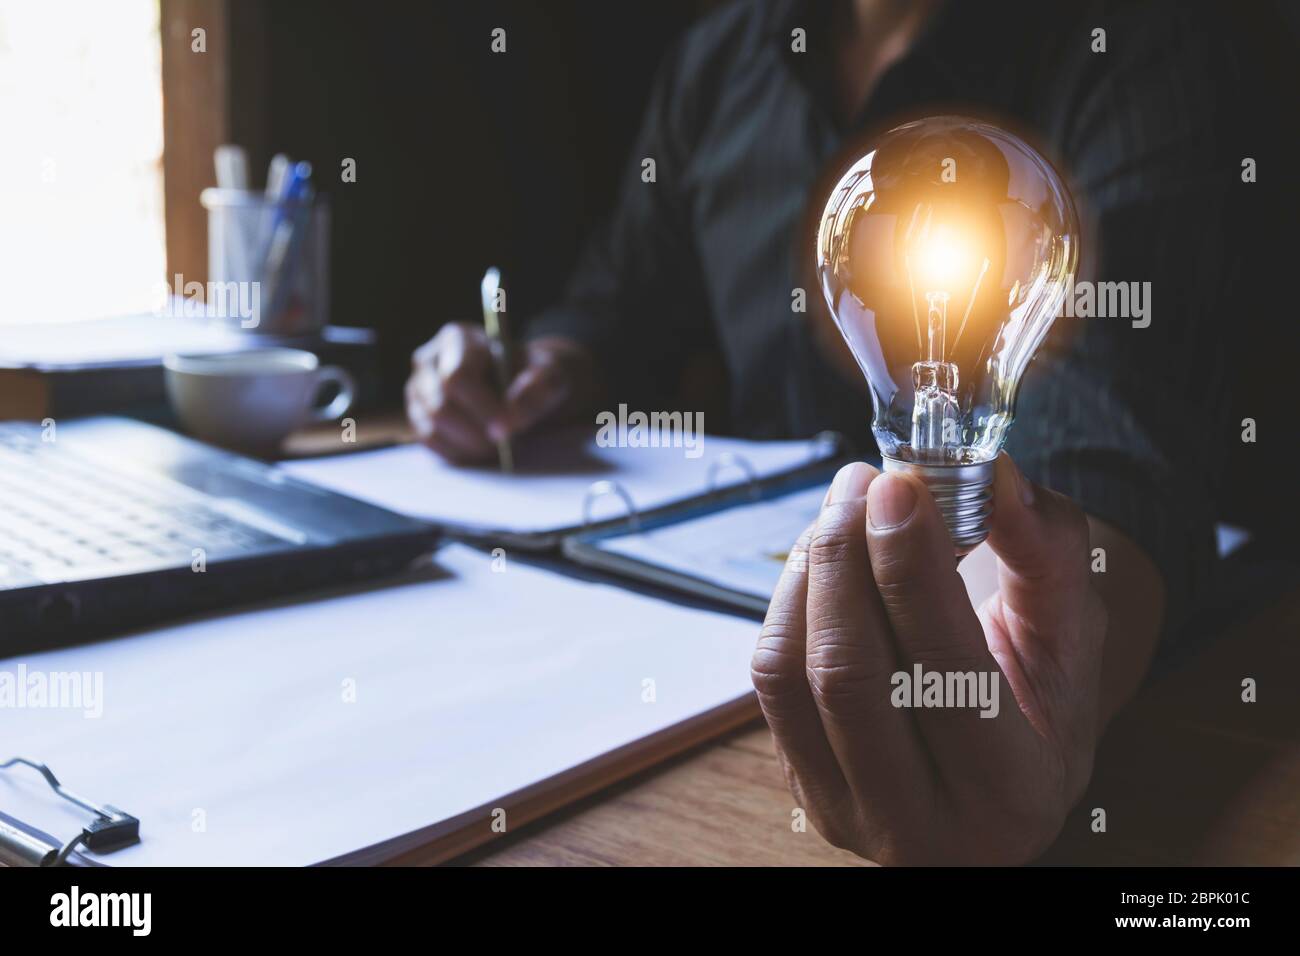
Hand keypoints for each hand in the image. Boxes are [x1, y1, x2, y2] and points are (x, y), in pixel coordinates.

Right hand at [405, 323, 596, 463]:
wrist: (525, 390)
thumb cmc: (536, 376)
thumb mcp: (551, 375)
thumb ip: (539, 388)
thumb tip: (512, 418)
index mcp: (458, 338)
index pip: (457, 377)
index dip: (481, 407)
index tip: (507, 428)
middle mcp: (429, 360)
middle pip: (441, 406)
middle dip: (476, 433)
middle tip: (506, 443)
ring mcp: (418, 391)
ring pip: (431, 428)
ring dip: (468, 445)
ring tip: (499, 446)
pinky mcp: (418, 417)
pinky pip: (428, 443)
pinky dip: (457, 453)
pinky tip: (482, 451)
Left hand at [751, 454, 1106, 864]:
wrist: (998, 774)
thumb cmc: (1042, 696)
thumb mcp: (1073, 634)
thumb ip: (1046, 553)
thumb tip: (1000, 474)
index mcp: (1009, 793)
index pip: (945, 673)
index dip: (912, 571)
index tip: (900, 487)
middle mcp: (921, 823)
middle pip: (851, 675)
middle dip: (847, 561)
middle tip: (861, 483)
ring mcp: (848, 811)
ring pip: (793, 676)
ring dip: (810, 573)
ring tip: (842, 507)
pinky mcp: (803, 784)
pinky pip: (770, 683)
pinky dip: (788, 603)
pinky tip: (820, 556)